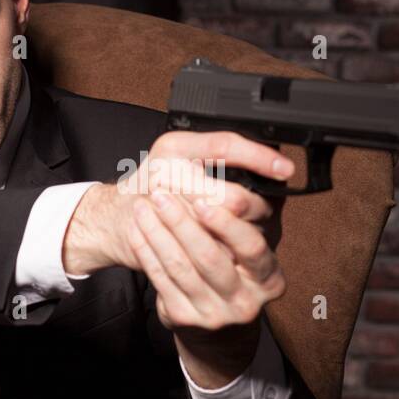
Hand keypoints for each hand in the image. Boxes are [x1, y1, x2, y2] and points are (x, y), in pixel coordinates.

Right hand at [63, 130, 293, 274]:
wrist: (113, 219)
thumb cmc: (154, 185)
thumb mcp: (181, 156)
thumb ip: (218, 157)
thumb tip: (271, 166)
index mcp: (175, 147)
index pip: (225, 146)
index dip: (259, 158)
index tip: (285, 168)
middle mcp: (166, 172)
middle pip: (233, 196)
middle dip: (256, 209)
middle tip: (263, 211)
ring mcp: (163, 208)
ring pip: (225, 227)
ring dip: (243, 233)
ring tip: (247, 230)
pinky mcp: (164, 239)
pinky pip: (209, 251)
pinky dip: (225, 252)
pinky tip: (229, 249)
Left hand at [127, 185, 287, 388]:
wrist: (220, 327)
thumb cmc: (236, 272)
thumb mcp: (251, 252)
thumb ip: (247, 220)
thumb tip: (234, 173)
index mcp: (269, 279)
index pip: (250, 246)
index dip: (226, 224)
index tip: (203, 200)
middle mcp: (245, 301)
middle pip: (209, 257)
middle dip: (181, 222)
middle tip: (161, 194)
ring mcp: (213, 314)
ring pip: (179, 266)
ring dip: (157, 232)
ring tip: (143, 206)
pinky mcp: (183, 317)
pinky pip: (160, 278)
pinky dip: (145, 250)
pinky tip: (137, 229)